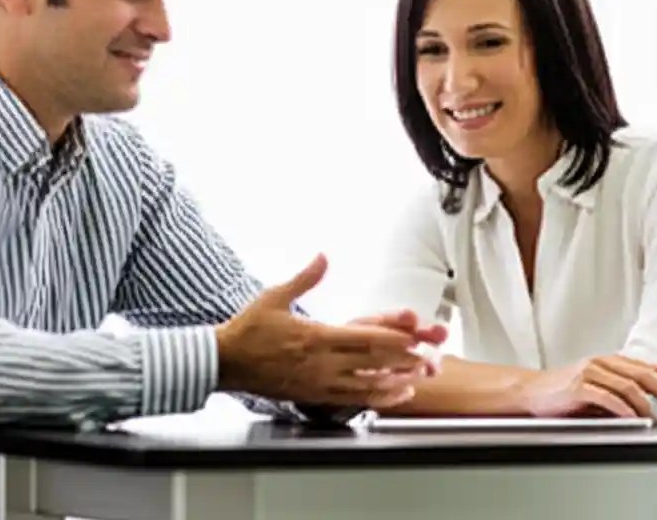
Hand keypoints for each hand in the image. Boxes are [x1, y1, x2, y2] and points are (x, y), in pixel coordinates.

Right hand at [215, 254, 434, 407]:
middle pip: (372, 363)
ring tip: (419, 378)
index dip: (394, 339)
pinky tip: (392, 395)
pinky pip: (351, 400)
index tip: (416, 337)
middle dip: (403, 361)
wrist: (226, 362)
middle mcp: (321, 363)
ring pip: (366, 386)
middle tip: (430, 358)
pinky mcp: (313, 396)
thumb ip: (305, 277)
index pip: (364, 339)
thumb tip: (323, 257)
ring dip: (395, 382)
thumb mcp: (274, 296)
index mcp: (315, 336)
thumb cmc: (248, 330)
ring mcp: (318, 382)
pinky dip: (376, 398)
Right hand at [515, 355, 656, 418]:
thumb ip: (620, 389)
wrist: (530, 392)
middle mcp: (599, 363)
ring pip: (627, 384)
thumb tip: (649, 395)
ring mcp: (587, 373)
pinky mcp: (576, 388)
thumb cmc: (562, 392)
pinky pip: (606, 396)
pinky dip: (623, 407)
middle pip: (641, 373)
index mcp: (606, 361)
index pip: (643, 366)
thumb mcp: (596, 386)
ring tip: (656, 415)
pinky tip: (632, 416)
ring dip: (646, 402)